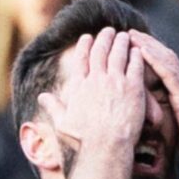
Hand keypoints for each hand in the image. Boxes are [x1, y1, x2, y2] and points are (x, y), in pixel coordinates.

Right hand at [36, 27, 145, 154]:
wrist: (105, 148)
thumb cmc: (83, 141)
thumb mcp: (63, 124)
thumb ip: (53, 107)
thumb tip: (41, 97)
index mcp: (79, 86)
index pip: (81, 59)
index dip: (85, 45)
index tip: (88, 37)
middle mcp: (96, 79)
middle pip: (100, 51)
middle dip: (104, 38)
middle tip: (108, 31)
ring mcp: (115, 81)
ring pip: (118, 53)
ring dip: (120, 42)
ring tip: (123, 36)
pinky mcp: (133, 87)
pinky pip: (135, 65)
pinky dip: (135, 55)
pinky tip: (137, 51)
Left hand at [128, 30, 178, 170]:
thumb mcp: (176, 133)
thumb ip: (166, 123)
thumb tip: (148, 125)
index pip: (166, 70)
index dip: (151, 57)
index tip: (134, 47)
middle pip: (165, 59)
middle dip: (147, 45)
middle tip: (129, 33)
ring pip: (166, 60)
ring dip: (148, 46)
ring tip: (131, 35)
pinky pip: (168, 72)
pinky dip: (155, 59)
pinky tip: (141, 49)